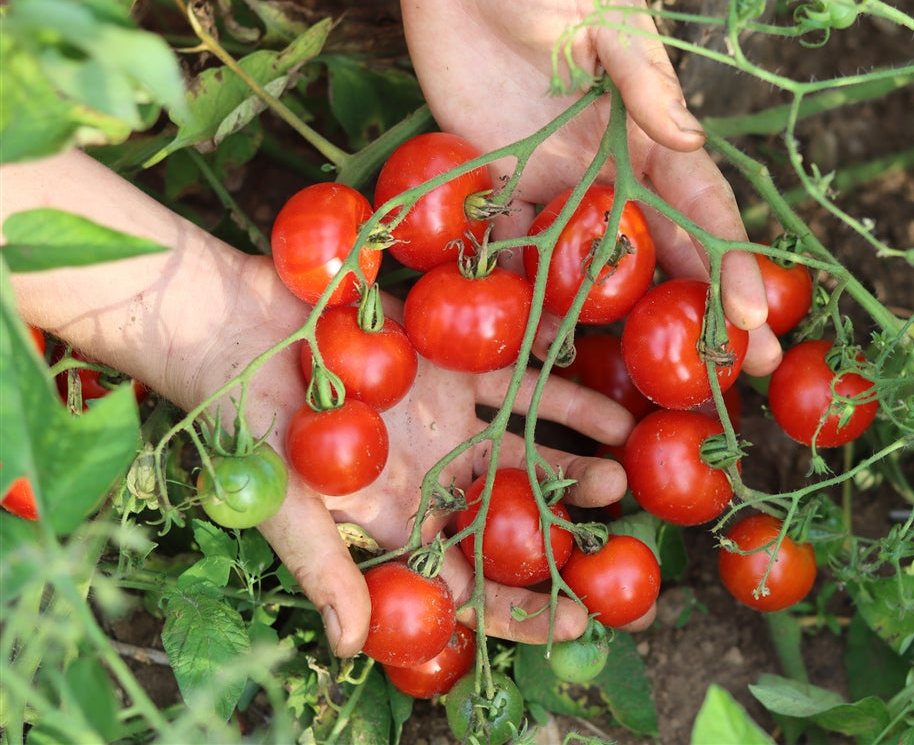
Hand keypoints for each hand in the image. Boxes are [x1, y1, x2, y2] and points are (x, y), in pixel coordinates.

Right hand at [3, 150, 636, 658]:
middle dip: (560, 529)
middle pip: (509, 514)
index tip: (576, 621)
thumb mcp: (279, 501)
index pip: (466, 579)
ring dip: (573, 456)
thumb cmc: (245, 423)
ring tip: (623, 465)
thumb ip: (323, 568)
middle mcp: (431, 473)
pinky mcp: (449, 362)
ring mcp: (445, 417)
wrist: (230, 326)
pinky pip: (516, 378)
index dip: (517, 605)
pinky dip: (558, 390)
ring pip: (524, 447)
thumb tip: (353, 647)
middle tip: (616, 535)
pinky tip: (606, 403)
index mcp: (396, 518)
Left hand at [400, 0, 781, 374]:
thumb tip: (689, 142)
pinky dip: (525, 288)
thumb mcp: (604, 14)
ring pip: (592, 264)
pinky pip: (515, 245)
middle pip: (663, 251)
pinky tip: (536, 338)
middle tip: (738, 376)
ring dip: (613, 320)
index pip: (703, 206)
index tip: (759, 317)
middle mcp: (611, 167)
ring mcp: (557, 180)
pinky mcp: (500, 180)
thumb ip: (644, 78)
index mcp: (650, 129)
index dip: (733, 263)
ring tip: (635, 383)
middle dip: (702, 313)